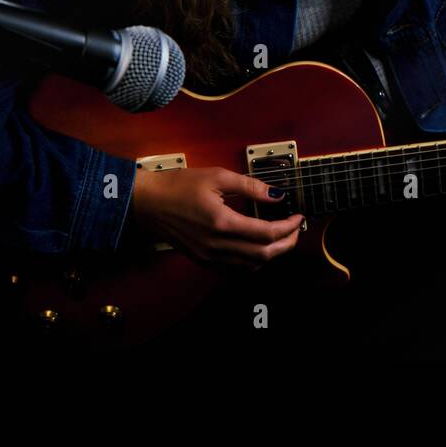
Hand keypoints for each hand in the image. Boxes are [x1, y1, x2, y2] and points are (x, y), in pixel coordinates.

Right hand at [130, 166, 303, 270]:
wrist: (147, 203)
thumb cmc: (177, 186)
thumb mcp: (217, 176)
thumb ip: (251, 186)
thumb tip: (277, 194)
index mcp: (221, 223)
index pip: (267, 233)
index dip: (288, 227)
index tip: (298, 216)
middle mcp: (216, 246)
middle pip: (263, 255)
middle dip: (286, 244)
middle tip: (295, 230)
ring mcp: (208, 257)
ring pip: (252, 266)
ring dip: (272, 254)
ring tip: (281, 238)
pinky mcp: (203, 260)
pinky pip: (236, 270)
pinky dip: (253, 262)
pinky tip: (258, 248)